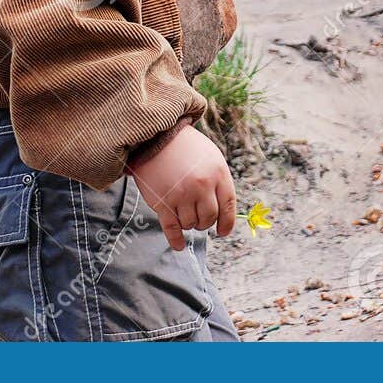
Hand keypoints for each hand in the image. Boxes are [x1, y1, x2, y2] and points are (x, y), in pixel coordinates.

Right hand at [128, 126, 236, 250]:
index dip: (227, 223)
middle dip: (204, 222)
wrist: (155, 136)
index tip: (223, 231)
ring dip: (189, 223)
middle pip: (208, 218)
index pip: (228, 207)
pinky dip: (176, 240)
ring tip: (184, 214)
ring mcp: (182, 195)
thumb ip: (219, 181)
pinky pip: (172, 229)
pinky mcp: (162, 202)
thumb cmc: (186, 147)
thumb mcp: (211, 157)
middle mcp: (202, 186)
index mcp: (218, 174)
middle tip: (198, 217)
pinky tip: (179, 246)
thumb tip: (223, 211)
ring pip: (190, 224)